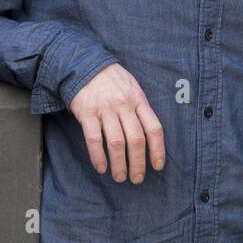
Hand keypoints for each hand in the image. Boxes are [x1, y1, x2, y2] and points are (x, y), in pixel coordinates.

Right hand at [67, 63, 165, 183]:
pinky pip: (94, 139)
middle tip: (137, 179)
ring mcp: (105, 109)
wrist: (84, 63)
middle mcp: (124, 105)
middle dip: (138, 163)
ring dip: (119, 164)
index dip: (158, 149)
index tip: (158, 166)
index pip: (154, 128)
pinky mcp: (87, 113)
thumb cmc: (111, 79)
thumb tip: (149, 136)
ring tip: (120, 177)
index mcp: (139, 99)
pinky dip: (98, 156)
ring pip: (116, 142)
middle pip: (136, 139)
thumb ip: (140, 108)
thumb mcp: (132, 87)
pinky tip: (101, 167)